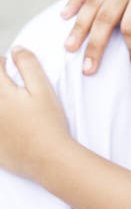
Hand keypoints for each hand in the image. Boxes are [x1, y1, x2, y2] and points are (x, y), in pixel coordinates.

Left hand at [0, 48, 71, 180]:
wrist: (47, 158)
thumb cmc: (48, 123)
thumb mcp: (43, 90)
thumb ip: (29, 66)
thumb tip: (17, 50)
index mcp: (1, 93)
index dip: (2, 63)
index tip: (9, 64)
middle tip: (8, 83)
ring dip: (0, 98)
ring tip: (9, 101)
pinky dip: (0, 119)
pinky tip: (8, 120)